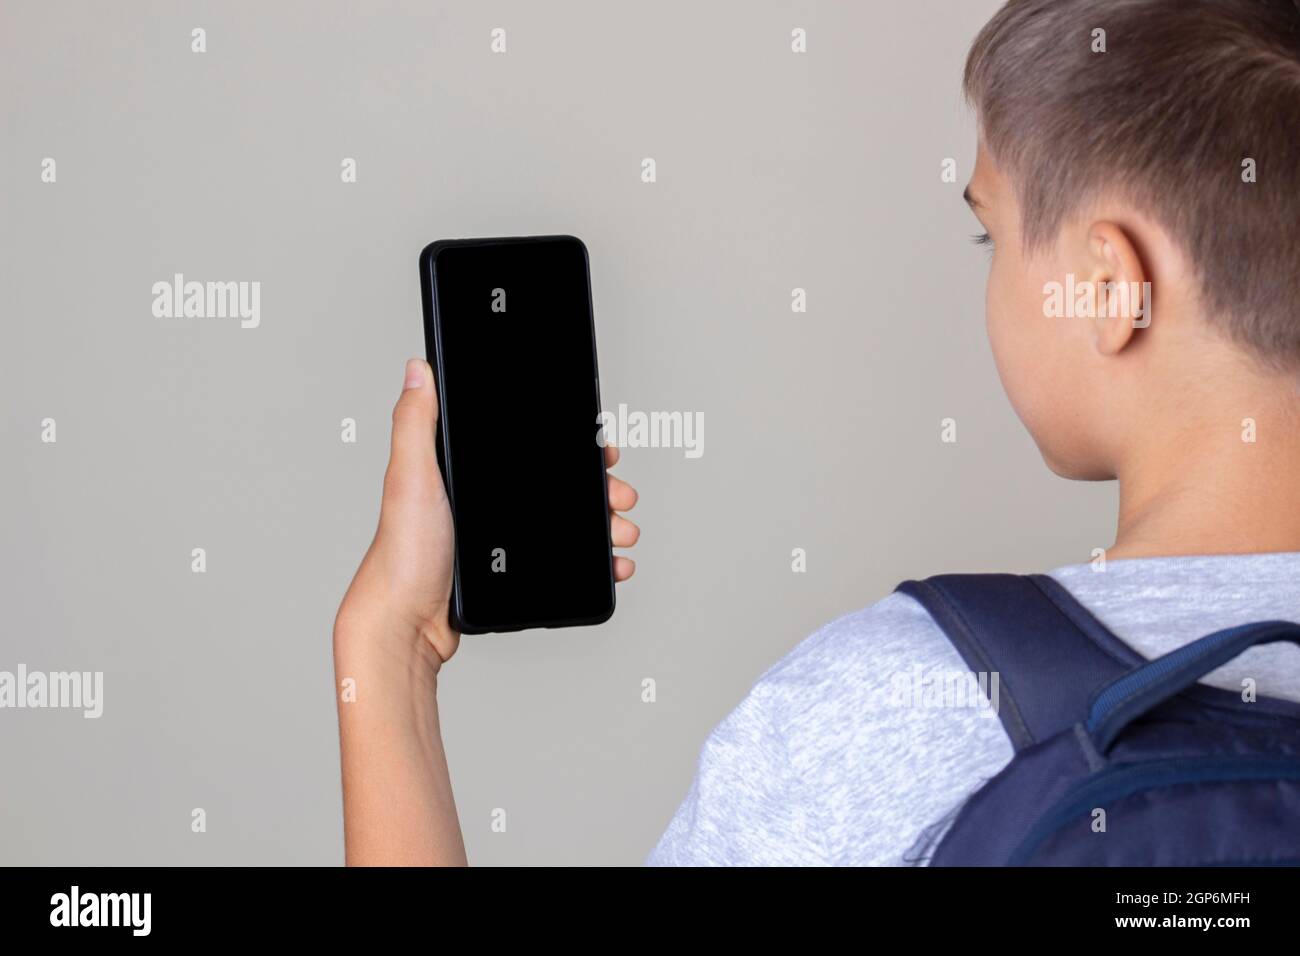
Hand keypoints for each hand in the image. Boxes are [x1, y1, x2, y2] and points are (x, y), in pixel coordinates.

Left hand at [335, 358, 639, 675]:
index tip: (602, 450)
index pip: (532, 448)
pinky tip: (612, 564)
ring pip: (570, 524)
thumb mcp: (410, 476)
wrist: (407, 621)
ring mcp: (504, 539)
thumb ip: (415, 423)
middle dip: (600, 488)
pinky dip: (594, 563)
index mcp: (470, 473)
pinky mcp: (513, 574)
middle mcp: (489, 503)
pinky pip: (565, 562)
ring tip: (621, 532)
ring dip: (605, 525)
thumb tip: (418, 369)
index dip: (571, 446)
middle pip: (560, 486)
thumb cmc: (402, 551)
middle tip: (620, 495)